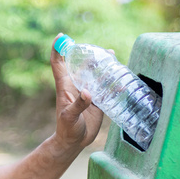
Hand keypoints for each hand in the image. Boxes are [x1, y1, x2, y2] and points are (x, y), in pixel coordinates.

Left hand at [51, 34, 103, 148]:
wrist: (74, 142)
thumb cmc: (67, 129)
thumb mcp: (70, 117)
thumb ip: (78, 106)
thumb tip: (88, 93)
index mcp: (64, 85)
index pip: (58, 62)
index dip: (58, 48)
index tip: (61, 35)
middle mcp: (76, 85)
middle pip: (80, 63)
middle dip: (87, 53)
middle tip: (100, 48)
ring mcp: (87, 91)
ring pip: (94, 73)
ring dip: (102, 64)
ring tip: (112, 55)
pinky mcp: (97, 100)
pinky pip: (105, 86)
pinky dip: (112, 79)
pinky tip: (121, 75)